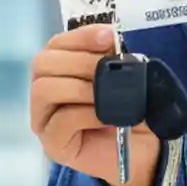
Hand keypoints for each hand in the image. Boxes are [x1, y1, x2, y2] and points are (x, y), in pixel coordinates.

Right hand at [30, 25, 160, 185]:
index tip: (108, 37)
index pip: (56, 44)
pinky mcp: (53, 143)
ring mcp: (45, 119)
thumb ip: (116, 61)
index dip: (80, 36)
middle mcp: (46, 92)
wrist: (143, 149)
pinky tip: (107, 117)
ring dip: (81, 87)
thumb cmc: (133, 109)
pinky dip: (86, 113)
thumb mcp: (130, 79)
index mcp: (62, 70)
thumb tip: (111, 44)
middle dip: (80, 61)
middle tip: (107, 70)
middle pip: (42, 63)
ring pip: (44, 89)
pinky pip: (60, 121)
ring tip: (106, 95)